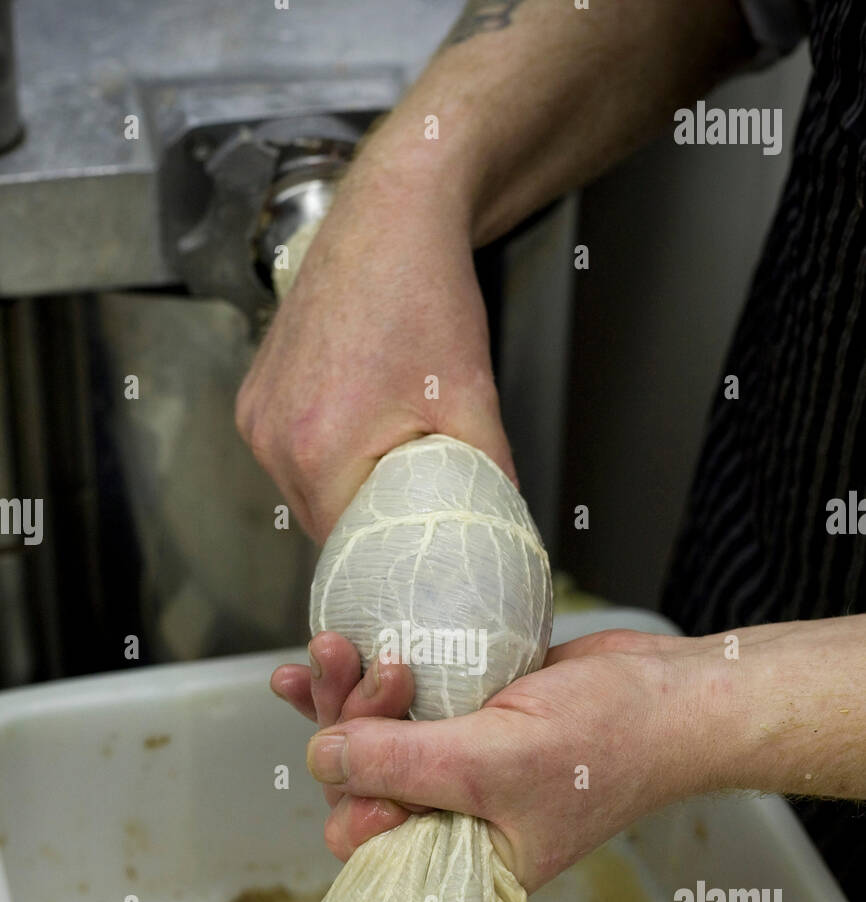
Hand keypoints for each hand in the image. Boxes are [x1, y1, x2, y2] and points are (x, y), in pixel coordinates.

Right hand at [235, 157, 514, 543]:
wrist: (389, 218)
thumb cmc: (424, 293)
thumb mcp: (472, 397)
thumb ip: (491, 473)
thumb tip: (501, 523)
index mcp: (317, 447)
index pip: (349, 543)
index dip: (387, 555)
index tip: (417, 559)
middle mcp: (272, 436)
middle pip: (322, 522)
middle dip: (370, 524)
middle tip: (415, 517)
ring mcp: (257, 414)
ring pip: (303, 491)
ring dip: (345, 491)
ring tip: (391, 465)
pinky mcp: (254, 395)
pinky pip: (289, 455)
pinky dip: (323, 458)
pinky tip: (361, 434)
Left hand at [299, 615, 865, 890]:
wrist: (675, 693)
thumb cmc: (611, 742)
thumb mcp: (498, 762)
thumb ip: (405, 765)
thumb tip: (319, 759)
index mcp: (462, 856)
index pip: (369, 836)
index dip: (346, 784)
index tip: (348, 733)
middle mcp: (454, 816)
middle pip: (363, 777)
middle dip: (341, 718)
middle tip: (342, 659)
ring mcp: (461, 764)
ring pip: (376, 736)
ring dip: (345, 690)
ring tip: (335, 645)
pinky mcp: (468, 716)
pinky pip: (403, 704)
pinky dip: (365, 677)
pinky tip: (325, 652)